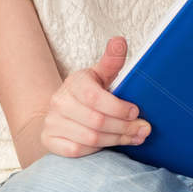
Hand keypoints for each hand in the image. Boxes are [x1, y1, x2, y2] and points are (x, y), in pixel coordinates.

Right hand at [40, 36, 147, 158]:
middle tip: (144, 129)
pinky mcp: (49, 139)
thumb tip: (119, 40)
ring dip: (117, 140)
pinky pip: (77, 150)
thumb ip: (112, 61)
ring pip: (90, 138)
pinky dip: (97, 150)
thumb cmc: (91, 93)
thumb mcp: (102, 75)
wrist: (64, 112)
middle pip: (97, 121)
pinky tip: (111, 144)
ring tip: (135, 137)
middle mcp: (59, 101)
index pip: (95, 97)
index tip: (136, 111)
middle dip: (125, 127)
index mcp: (74, 82)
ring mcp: (51, 121)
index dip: (119, 108)